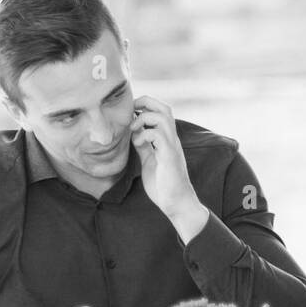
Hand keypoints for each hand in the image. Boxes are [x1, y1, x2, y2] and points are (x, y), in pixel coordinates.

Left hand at [130, 95, 203, 224]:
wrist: (176, 204)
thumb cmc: (163, 185)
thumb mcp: (149, 161)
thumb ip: (144, 147)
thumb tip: (134, 133)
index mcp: (167, 139)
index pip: (160, 111)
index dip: (145, 105)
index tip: (129, 112)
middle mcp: (172, 139)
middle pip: (164, 108)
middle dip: (146, 102)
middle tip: (130, 111)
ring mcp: (172, 147)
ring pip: (163, 117)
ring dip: (144, 118)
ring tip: (132, 129)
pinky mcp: (169, 156)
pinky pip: (159, 135)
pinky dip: (144, 135)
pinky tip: (137, 143)